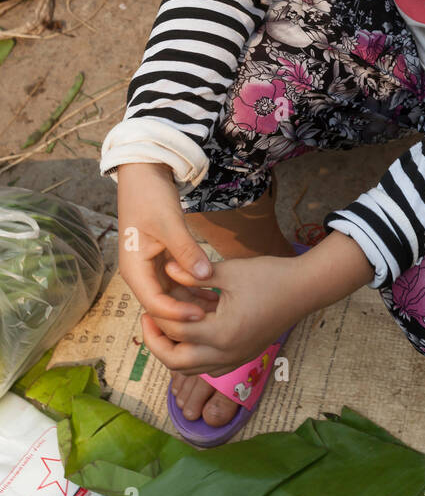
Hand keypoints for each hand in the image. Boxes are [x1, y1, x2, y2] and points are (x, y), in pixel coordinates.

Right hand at [117, 162, 216, 325]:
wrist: (144, 172)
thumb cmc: (150, 195)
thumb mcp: (170, 223)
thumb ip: (187, 251)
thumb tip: (206, 277)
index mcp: (134, 268)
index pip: (154, 303)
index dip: (177, 315)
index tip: (202, 317)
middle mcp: (140, 273)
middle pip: (162, 305)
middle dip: (185, 316)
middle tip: (215, 323)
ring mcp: (151, 268)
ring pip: (172, 296)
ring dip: (192, 305)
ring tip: (219, 313)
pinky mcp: (163, 260)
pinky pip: (178, 282)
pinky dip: (194, 290)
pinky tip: (215, 296)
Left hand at [140, 254, 296, 375]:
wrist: (306, 288)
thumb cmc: (270, 276)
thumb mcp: (229, 271)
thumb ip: (194, 275)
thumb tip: (167, 269)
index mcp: (221, 333)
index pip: (176, 330)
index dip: (158, 312)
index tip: (150, 296)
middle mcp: (227, 354)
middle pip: (176, 362)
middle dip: (157, 342)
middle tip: (148, 320)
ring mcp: (236, 358)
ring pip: (191, 368)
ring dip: (174, 350)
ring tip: (166, 325)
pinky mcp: (243, 355)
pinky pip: (208, 366)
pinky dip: (193, 353)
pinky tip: (191, 330)